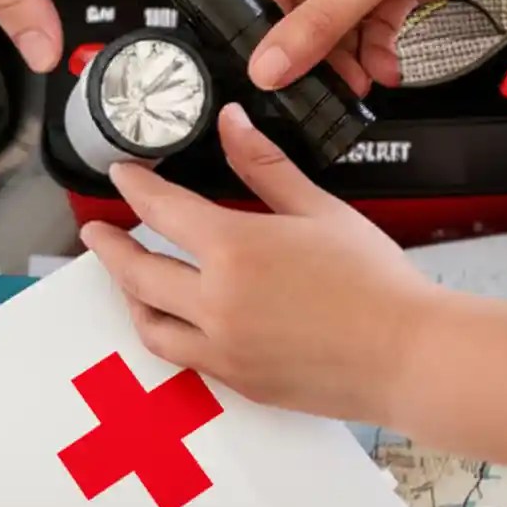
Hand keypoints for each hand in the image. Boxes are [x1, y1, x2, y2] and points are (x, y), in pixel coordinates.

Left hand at [81, 104, 444, 425]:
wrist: (408, 356)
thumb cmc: (376, 285)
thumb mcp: (319, 210)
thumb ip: (264, 166)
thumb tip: (233, 124)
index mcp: (234, 250)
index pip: (161, 209)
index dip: (134, 186)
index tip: (122, 174)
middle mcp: (216, 304)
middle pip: (137, 272)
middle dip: (110, 248)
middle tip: (97, 233)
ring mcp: (222, 349)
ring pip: (150, 325)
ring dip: (131, 297)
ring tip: (130, 280)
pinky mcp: (238, 381)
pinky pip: (184, 357)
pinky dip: (169, 334)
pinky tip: (178, 321)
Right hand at [240, 0, 506, 93]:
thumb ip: (324, 19)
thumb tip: (271, 62)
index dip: (269, 13)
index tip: (273, 60)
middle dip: (321, 39)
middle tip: (321, 81)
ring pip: (353, 4)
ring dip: (356, 45)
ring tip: (361, 79)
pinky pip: (388, 5)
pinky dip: (388, 36)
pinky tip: (391, 61)